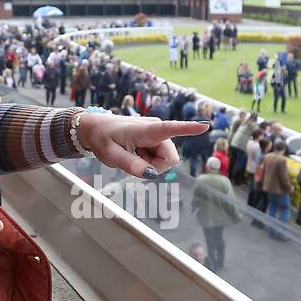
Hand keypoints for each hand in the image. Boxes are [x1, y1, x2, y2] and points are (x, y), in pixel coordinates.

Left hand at [76, 113, 208, 178]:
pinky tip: (135, 153)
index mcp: (146, 129)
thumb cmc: (101, 138)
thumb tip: (150, 174)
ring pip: (165, 161)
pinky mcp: (156, 140)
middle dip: (155, 167)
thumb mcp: (110, 155)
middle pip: (170, 159)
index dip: (188, 129)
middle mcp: (157, 129)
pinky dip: (147, 161)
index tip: (205, 126)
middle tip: (134, 163)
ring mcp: (157, 135)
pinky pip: (159, 158)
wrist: (95, 129)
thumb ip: (130, 165)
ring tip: (132, 155)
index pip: (170, 128)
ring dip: (150, 164)